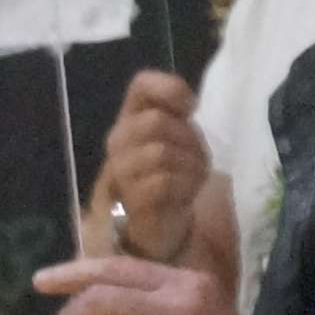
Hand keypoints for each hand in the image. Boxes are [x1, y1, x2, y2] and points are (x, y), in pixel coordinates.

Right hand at [79, 71, 204, 262]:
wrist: (149, 230)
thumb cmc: (166, 179)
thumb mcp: (175, 143)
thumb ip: (176, 119)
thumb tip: (188, 103)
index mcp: (130, 119)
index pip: (141, 85)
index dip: (170, 89)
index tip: (191, 110)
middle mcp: (118, 141)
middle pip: (156, 122)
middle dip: (187, 141)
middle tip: (196, 159)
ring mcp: (120, 172)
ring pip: (161, 153)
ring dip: (189, 167)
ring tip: (192, 180)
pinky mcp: (130, 201)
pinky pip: (162, 182)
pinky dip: (183, 188)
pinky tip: (185, 196)